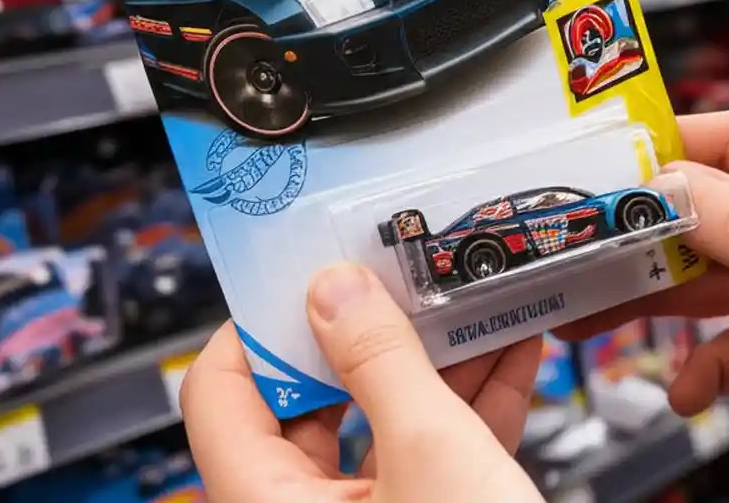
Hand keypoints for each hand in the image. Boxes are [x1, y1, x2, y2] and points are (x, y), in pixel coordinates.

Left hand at [181, 264, 543, 502]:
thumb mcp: (433, 453)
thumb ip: (381, 363)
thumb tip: (335, 292)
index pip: (221, 392)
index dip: (258, 326)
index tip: (302, 275)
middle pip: (310, 401)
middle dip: (365, 333)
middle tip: (393, 279)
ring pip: (381, 422)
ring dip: (430, 362)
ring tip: (463, 304)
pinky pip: (430, 452)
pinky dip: (468, 404)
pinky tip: (507, 355)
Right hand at [560, 111, 728, 502]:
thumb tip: (676, 183)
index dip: (674, 147)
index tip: (606, 165)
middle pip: (722, 216)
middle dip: (655, 234)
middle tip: (589, 250)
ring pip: (721, 283)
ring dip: (664, 300)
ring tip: (602, 313)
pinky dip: (708, 368)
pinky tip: (691, 390)